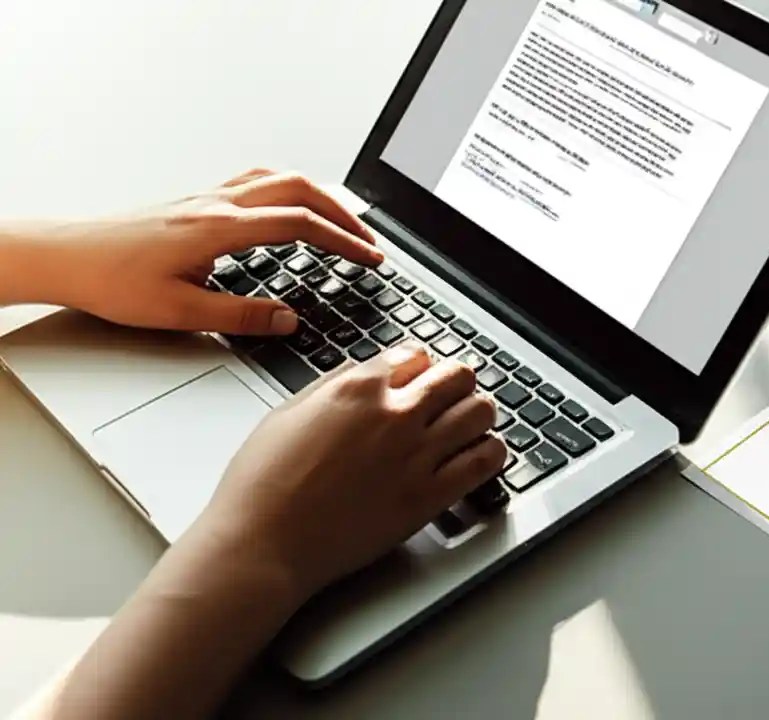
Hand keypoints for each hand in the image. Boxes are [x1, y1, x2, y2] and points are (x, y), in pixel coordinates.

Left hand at [38, 168, 382, 334]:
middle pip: (300, 189)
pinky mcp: (196, 202)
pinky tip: (289, 209)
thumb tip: (288, 319)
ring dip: (318, 196)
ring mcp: (207, 198)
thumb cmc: (111, 281)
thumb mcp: (181, 313)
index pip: (300, 225)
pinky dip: (288, 190)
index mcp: (221, 228)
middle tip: (369, 240)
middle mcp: (218, 204)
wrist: (65, 257)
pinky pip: (256, 182)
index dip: (344, 241)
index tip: (372, 258)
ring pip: (279, 178)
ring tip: (341, 221)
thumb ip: (242, 317)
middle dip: (343, 213)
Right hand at [192, 344, 505, 599]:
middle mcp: (394, 414)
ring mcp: (417, 455)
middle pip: (457, 376)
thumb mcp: (288, 413)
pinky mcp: (429, 496)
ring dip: (478, 413)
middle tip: (452, 396)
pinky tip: (481, 454)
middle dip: (456, 383)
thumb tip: (362, 373)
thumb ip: (332, 387)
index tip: (420, 378)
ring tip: (470, 424)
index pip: (414, 355)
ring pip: (480, 411)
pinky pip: (484, 461)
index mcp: (357, 388)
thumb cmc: (263, 485)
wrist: (263, 543)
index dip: (418, 367)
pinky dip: (490, 452)